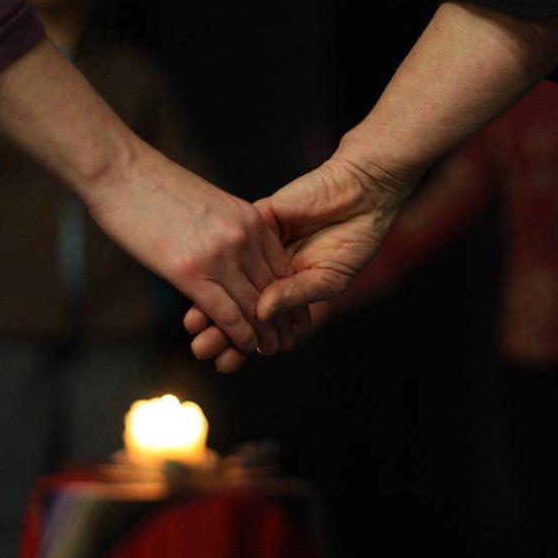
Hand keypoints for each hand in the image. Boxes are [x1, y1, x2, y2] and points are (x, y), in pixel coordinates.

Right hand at [87, 138, 299, 355]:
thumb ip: (228, 231)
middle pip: (275, 289)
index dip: (291, 295)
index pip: (283, 266)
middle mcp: (243, 238)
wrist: (122, 172)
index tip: (293, 313)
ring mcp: (219, 256)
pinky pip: (227, 313)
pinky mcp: (190, 273)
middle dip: (283, 319)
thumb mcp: (209, 205)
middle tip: (288, 339)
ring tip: (270, 349)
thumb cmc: (157, 187)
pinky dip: (239, 335)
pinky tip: (244, 347)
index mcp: (250, 219)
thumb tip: (231, 256)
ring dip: (265, 334)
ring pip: (255, 307)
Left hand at [186, 155, 409, 369]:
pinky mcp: (257, 220)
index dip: (242, 342)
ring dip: (213, 304)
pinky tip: (207, 286)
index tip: (225, 363)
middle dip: (220, 329)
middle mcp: (269, 270)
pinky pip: (233, 245)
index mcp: (287, 289)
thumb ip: (295, 294)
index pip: (259, 320)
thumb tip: (262, 312)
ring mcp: (259, 246)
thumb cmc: (353, 240)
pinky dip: (220, 267)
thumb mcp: (328, 278)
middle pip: (238, 304)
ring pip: (229, 279)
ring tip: (196, 328)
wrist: (362, 194)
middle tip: (203, 350)